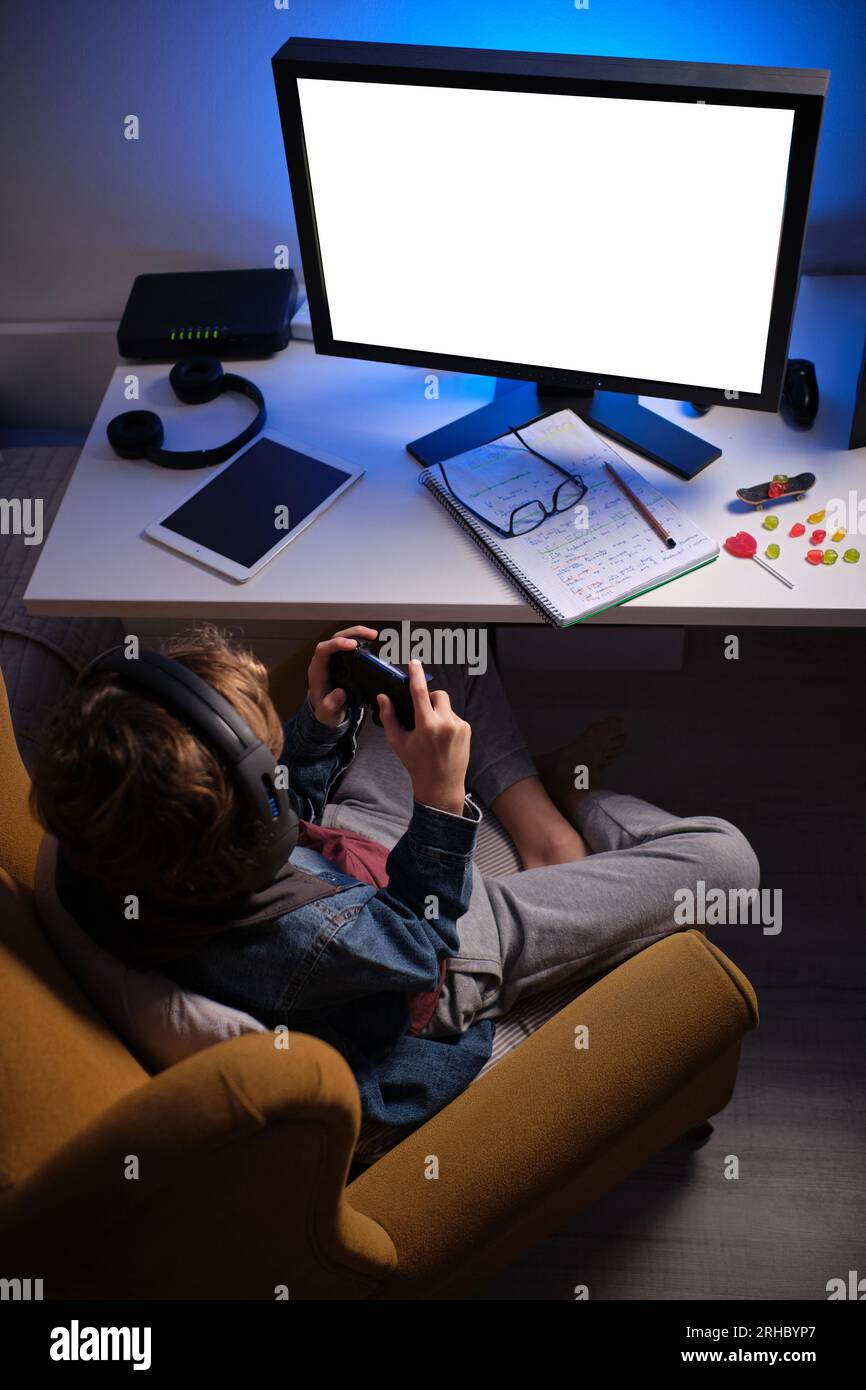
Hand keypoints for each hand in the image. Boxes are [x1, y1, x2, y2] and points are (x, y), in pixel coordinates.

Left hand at [307, 625, 377, 727]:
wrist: (327, 710)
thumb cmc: (325, 710)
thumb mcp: (326, 713)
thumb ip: (330, 705)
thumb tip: (340, 693)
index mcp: (318, 670)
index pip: (323, 650)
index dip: (337, 644)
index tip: (353, 645)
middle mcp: (324, 661)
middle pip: (335, 638)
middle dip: (352, 633)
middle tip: (370, 635)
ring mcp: (333, 659)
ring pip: (343, 638)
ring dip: (357, 633)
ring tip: (373, 635)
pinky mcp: (342, 660)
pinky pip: (349, 644)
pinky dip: (360, 640)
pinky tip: (371, 641)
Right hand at [377, 660, 470, 815]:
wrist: (441, 785)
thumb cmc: (416, 764)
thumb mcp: (398, 742)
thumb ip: (389, 718)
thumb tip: (382, 698)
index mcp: (426, 725)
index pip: (420, 693)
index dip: (416, 675)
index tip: (414, 662)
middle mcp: (445, 723)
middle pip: (437, 694)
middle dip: (429, 699)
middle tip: (421, 714)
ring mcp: (459, 726)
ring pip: (446, 706)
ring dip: (437, 711)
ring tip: (432, 733)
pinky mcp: (467, 729)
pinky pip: (454, 716)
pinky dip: (446, 721)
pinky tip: (442, 738)